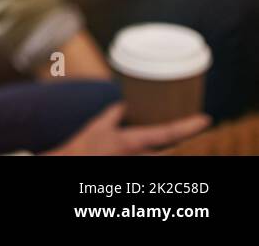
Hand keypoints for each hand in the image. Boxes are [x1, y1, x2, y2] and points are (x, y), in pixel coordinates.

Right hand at [46, 102, 209, 155]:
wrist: (71, 163)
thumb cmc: (83, 146)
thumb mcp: (98, 127)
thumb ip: (113, 115)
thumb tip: (124, 104)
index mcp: (131, 141)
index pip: (167, 132)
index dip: (189, 125)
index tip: (206, 119)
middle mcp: (138, 157)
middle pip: (171, 155)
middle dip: (181, 149)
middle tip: (191, 134)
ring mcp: (136, 167)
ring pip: (162, 161)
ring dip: (164, 154)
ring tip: (180, 149)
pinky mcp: (133, 172)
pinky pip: (150, 162)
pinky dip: (154, 157)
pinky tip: (155, 153)